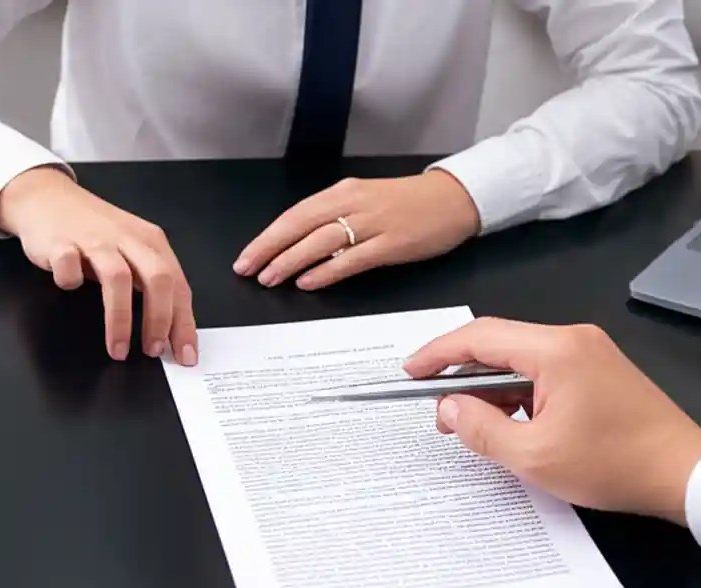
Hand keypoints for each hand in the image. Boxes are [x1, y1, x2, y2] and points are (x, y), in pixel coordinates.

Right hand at [0, 166, 196, 363]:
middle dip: (159, 320)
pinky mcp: (61, 241)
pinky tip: (69, 288)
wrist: (47, 197)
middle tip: (154, 351)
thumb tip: (171, 331)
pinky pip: (68, 264)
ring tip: (119, 349)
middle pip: (157, 279)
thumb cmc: (93, 231)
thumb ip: (151, 284)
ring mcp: (94, 239)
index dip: (184, 323)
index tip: (185, 355)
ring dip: (120, 318)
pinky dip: (69, 280)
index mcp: (151, 243)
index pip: (179, 286)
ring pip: (118, 278)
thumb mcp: (131, 252)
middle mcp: (128, 239)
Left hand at [234, 170, 479, 289]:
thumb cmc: (408, 203)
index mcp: (343, 192)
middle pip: (300, 225)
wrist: (453, 198)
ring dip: (291, 261)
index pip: (295, 214)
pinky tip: (309, 282)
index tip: (247, 256)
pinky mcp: (391, 243)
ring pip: (321, 241)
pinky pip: (351, 258)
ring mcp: (373, 223)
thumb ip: (334, 219)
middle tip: (247, 270)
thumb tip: (300, 244)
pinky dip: (326, 271)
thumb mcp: (365, 201)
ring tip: (271, 279)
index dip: (267, 236)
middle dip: (269, 249)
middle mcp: (353, 203)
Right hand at [404, 319, 700, 525]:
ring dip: (491, 388)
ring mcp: (590, 352)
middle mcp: (573, 339)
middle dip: (462, 377)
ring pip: (521, 359)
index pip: (480, 337)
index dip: (438, 353)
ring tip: (473, 426)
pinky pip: (545, 371)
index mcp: (556, 350)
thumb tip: (450, 409)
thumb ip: (482, 429)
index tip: (410, 372)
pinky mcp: (599, 370)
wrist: (683, 473)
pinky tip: (510, 423)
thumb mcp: (534, 457)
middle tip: (441, 414)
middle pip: (499, 344)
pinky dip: (519, 392)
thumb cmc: (616, 465)